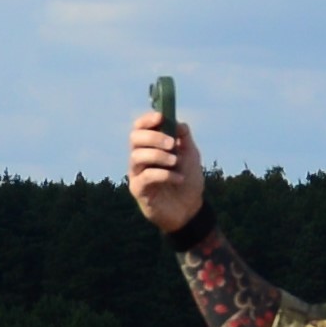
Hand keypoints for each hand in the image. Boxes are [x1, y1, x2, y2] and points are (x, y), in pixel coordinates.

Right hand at [126, 112, 206, 234]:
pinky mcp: (139, 190)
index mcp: (150, 147)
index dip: (147, 120)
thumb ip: (184, 137)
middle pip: (135, 138)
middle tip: (172, 144)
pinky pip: (146, 176)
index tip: (161, 117)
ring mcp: (137, 174)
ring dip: (158, 155)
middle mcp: (140, 158)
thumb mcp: (190, 155)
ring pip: (137, 156)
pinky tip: (178, 178)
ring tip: (175, 162)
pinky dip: (164, 174)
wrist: (191, 209)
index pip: (140, 128)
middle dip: (154, 137)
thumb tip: (177, 122)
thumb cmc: (188, 181)